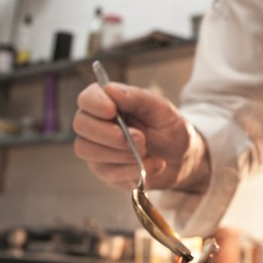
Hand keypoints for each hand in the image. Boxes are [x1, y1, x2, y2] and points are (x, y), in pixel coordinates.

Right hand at [72, 81, 194, 190]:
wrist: (182, 159)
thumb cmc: (169, 129)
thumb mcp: (162, 109)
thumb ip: (137, 98)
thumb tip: (110, 90)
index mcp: (109, 102)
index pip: (86, 98)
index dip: (94, 103)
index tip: (112, 110)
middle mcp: (98, 124)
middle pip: (81, 125)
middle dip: (109, 133)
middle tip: (140, 138)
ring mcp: (98, 149)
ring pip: (87, 150)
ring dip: (120, 153)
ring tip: (147, 152)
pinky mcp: (105, 171)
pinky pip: (107, 172)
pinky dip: (132, 169)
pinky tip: (154, 165)